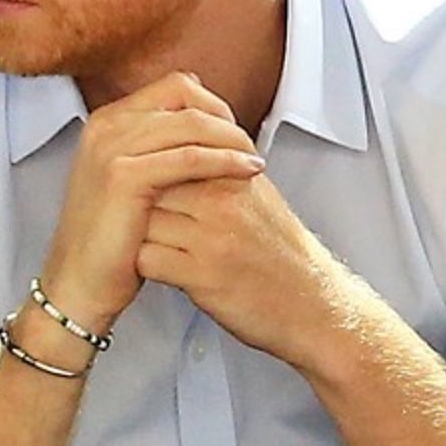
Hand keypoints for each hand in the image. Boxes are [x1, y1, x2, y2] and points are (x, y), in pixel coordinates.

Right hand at [38, 72, 267, 333]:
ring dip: (232, 140)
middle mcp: (106, 126)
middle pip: (184, 97)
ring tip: (255, 162)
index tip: (233, 134)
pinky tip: (247, 173)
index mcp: (107, 121)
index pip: (174, 87)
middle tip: (250, 147)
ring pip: (191, 124)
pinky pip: (190, 157)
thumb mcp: (130, 182)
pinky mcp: (124, 176)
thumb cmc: (111, 240)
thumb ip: (157, 151)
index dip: (212, 105)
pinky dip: (224, 161)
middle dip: (225, 120)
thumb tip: (205, 129)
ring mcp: (112, 148)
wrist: (79, 282)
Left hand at [138, 156, 367, 372]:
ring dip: (138, 236)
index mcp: (233, 175)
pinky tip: (158, 269)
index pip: (170, 155)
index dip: (149, 174)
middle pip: (149, 186)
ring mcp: (211, 238)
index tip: (140, 189)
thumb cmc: (281, 252)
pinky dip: (144, 267)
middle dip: (136, 203)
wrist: (313, 305)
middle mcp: (222, 201)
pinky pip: (146, 261)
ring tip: (147, 244)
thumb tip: (179, 141)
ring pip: (141, 222)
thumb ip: (220, 165)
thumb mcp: (257, 193)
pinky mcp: (202, 276)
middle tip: (132, 218)